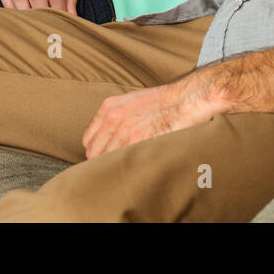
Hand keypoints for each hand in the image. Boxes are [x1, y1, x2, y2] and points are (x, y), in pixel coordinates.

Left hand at [81, 75, 221, 157]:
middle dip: (102, 162)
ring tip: (124, 173)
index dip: (96, 152)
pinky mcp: (138, 144)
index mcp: (109, 108)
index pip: (89, 140)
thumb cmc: (163, 102)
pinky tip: (134, 171)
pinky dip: (126, 169)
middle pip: (94, 154)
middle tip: (114, 169)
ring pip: (107, 161)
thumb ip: (116, 118)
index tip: (103, 158)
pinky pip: (123, 163)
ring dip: (115, 168)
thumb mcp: (130, 102)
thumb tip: (110, 139)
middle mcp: (113, 120)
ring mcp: (125, 133)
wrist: (184, 100)